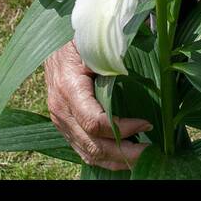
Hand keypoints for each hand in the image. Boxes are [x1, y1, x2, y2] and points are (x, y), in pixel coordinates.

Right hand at [45, 41, 151, 170]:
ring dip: (116, 160)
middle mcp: (62, 111)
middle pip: (93, 145)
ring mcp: (61, 122)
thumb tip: (134, 65)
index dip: (122, 128)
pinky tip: (123, 158)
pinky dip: (104, 158)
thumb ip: (111, 56)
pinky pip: (83, 150)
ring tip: (141, 158)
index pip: (95, 122)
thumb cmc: (77, 40)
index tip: (147, 123)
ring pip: (88, 153)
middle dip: (124, 153)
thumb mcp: (93, 43)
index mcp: (69, 89)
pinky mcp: (65, 126)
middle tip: (151, 152)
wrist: (50, 43)